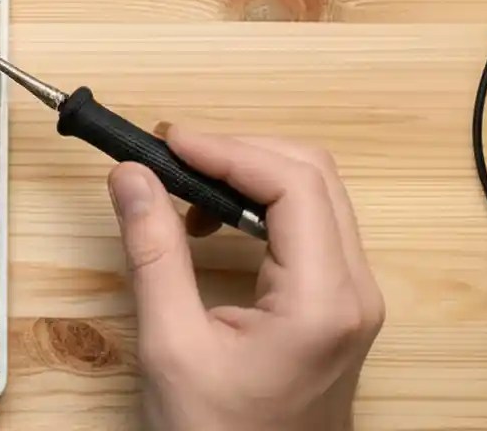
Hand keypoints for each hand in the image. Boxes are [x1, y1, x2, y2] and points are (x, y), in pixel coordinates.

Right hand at [106, 128, 384, 430]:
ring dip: (247, 175)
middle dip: (237, 151)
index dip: (227, 148)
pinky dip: (257, 206)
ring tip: (182, 190)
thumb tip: (132, 178)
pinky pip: (308, 226)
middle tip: (170, 154)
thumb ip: (152, 253)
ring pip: (312, 194)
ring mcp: (351, 299)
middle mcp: (354, 292)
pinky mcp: (335, 305)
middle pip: (312, 175)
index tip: (169, 141)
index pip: (293, 183)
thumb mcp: (171, 346)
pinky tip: (209, 224)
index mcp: (323, 302)